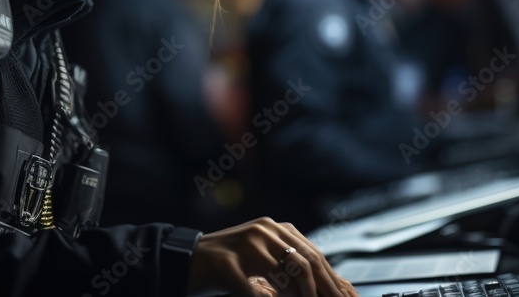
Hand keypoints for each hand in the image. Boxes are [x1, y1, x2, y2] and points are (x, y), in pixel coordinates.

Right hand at [186, 217, 357, 296]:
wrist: (185, 260)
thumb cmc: (227, 265)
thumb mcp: (261, 258)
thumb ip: (288, 265)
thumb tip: (325, 285)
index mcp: (274, 228)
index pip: (313, 254)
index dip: (333, 280)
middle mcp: (263, 230)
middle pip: (306, 262)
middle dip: (325, 290)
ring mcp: (244, 245)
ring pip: (288, 274)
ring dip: (301, 296)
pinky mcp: (227, 265)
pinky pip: (256, 290)